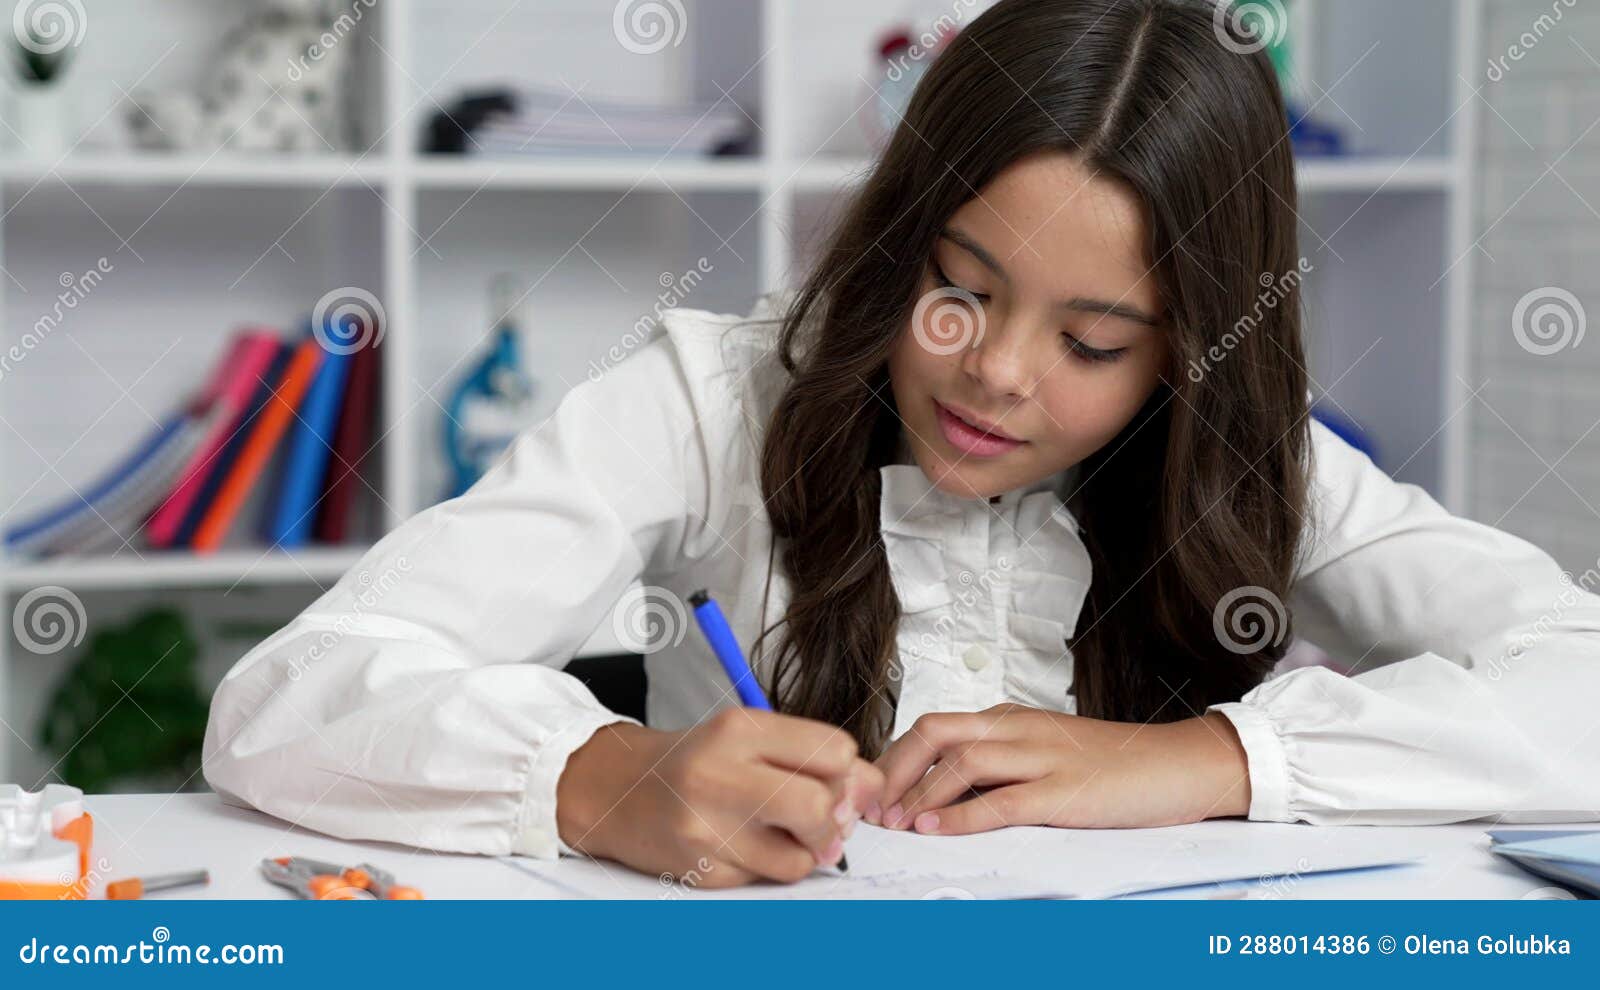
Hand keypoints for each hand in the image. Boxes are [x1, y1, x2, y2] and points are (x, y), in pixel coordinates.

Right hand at [556, 709, 883, 887]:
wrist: (617, 790)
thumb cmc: (693, 762)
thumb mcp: (749, 738)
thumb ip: (812, 754)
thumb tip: (871, 788)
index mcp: (739, 729)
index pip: (833, 750)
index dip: (848, 771)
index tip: (834, 778)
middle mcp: (720, 774)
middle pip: (818, 805)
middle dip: (831, 820)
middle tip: (819, 819)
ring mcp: (707, 827)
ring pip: (800, 858)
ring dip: (804, 852)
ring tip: (777, 833)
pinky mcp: (702, 869)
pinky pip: (766, 880)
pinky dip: (768, 868)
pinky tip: (742, 846)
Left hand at [868, 703, 1249, 834]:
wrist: (1181, 765)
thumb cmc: (1116, 765)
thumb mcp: (1046, 754)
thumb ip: (1000, 766)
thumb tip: (944, 792)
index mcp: (1011, 718)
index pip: (934, 726)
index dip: (894, 758)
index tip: (870, 789)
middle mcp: (1020, 728)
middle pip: (935, 732)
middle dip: (892, 770)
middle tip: (869, 805)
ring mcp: (1042, 757)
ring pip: (960, 763)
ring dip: (917, 795)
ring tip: (893, 822)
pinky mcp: (1064, 791)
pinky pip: (1000, 801)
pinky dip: (959, 816)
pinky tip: (934, 830)